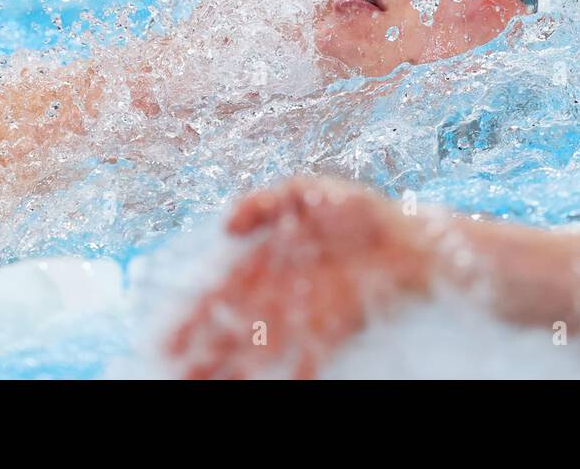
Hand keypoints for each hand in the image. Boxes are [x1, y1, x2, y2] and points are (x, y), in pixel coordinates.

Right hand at [164, 177, 429, 377]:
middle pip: (236, 330)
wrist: (411, 238)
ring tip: (211, 387)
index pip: (221, 296)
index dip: (194, 320)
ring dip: (240, 370)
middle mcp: (281, 292)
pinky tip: (283, 384)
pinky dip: (297, 372)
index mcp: (267, 262)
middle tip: (182, 376)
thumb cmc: (358, 211)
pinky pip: (310, 356)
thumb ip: (263, 201)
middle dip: (208, 354)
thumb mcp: (306, 191)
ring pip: (264, 348)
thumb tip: (225, 223)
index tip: (168, 344)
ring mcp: (306, 313)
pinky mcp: (336, 328)